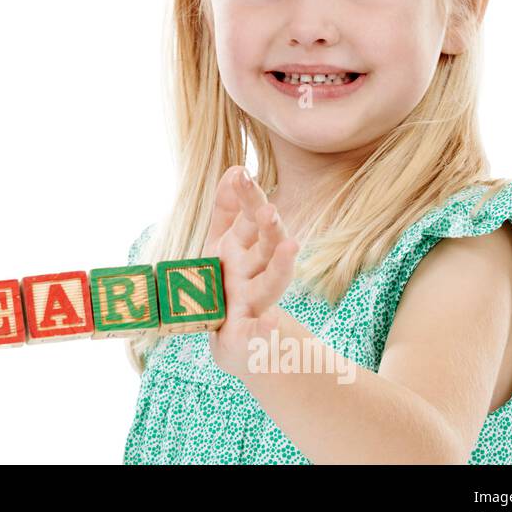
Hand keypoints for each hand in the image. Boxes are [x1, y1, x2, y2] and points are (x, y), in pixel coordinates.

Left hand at [205, 166, 301, 377]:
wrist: (239, 343)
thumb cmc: (228, 286)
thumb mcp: (221, 245)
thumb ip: (226, 209)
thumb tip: (235, 169)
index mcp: (244, 249)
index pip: (249, 218)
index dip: (248, 198)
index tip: (242, 174)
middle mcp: (254, 272)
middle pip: (266, 246)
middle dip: (269, 228)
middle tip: (269, 211)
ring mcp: (255, 302)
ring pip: (271, 282)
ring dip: (280, 266)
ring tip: (290, 249)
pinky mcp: (250, 333)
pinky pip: (257, 332)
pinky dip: (264, 329)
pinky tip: (270, 324)